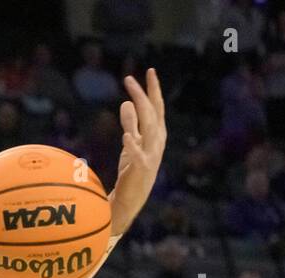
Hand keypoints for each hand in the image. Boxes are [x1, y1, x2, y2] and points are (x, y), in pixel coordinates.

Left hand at [108, 69, 165, 236]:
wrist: (130, 199)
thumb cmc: (132, 172)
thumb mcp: (130, 144)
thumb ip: (130, 123)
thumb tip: (126, 103)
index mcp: (156, 135)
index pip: (156, 108)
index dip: (152, 90)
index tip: (149, 71)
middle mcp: (157, 142)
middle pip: (152, 113)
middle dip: (144, 94)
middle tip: (130, 78)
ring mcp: (151, 155)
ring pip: (148, 128)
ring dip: (138, 111)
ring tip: (128, 96)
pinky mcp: (140, 169)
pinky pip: (137, 155)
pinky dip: (133, 145)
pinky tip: (127, 136)